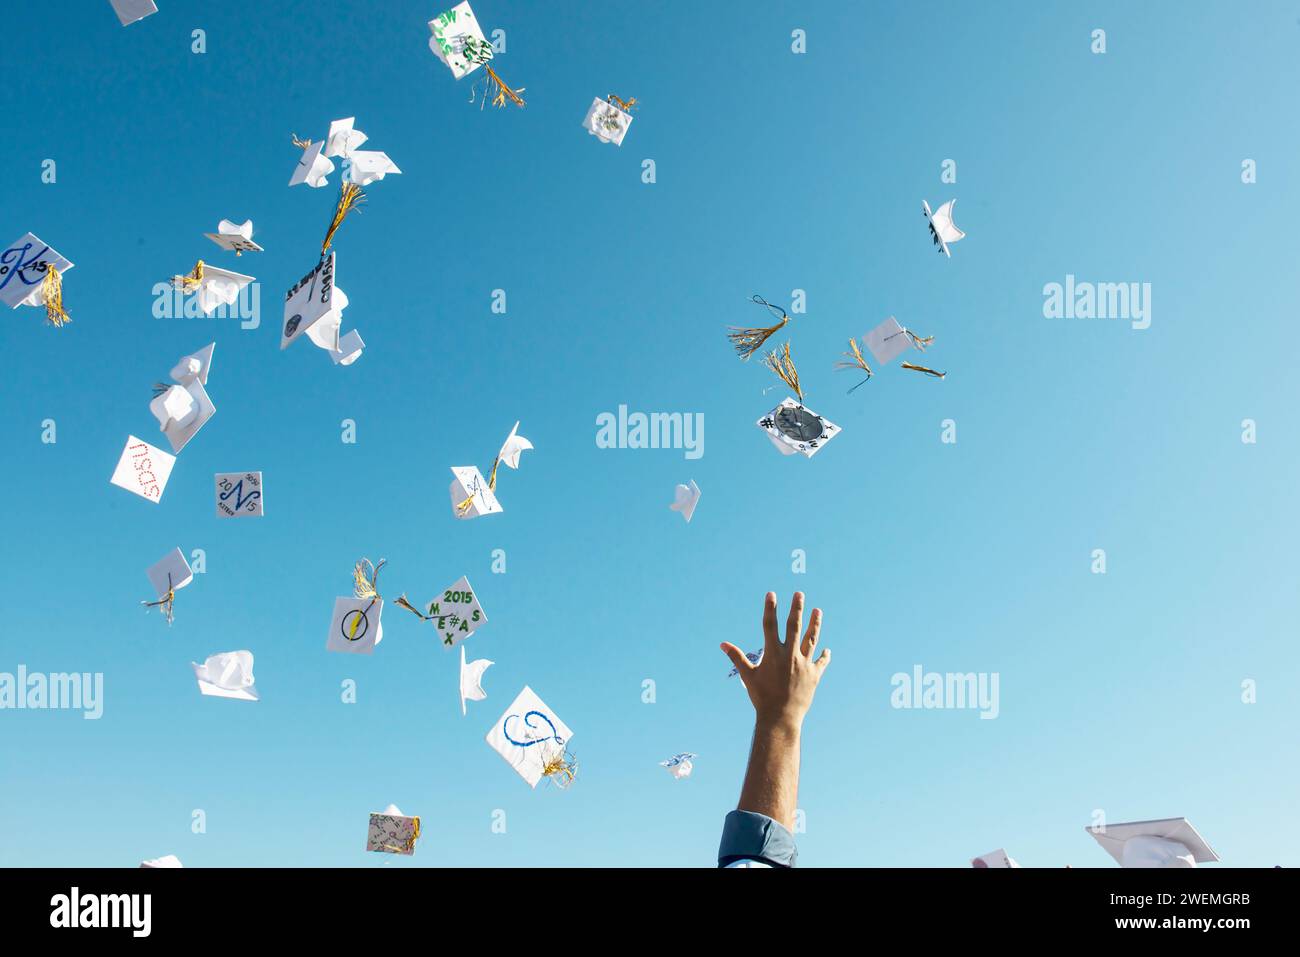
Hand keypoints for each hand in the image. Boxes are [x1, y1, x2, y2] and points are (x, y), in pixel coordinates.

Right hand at [722, 592, 828, 728]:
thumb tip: (722, 644)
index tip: (771, 593)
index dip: (770, 608)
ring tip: (818, 610)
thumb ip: (737, 657)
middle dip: (797, 608)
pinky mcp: (814, 675)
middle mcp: (789, 656)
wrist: (781, 717)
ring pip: (811, 639)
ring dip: (815, 624)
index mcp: (772, 654)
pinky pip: (821, 662)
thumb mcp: (748, 676)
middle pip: (794, 626)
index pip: (770, 625)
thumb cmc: (761, 697)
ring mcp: (804, 664)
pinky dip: (824, 655)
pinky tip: (827, 649)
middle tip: (799, 594)